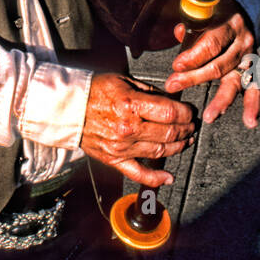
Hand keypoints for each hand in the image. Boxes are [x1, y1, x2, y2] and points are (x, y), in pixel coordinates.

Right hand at [81, 73, 195, 186]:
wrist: (68, 108)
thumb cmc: (94, 91)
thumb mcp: (123, 80)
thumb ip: (148, 91)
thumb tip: (169, 100)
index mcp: (131, 105)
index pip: (170, 113)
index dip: (186, 113)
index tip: (189, 112)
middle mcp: (128, 128)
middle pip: (169, 133)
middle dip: (186, 129)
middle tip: (191, 125)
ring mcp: (122, 147)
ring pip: (160, 152)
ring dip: (178, 147)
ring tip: (185, 141)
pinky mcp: (115, 159)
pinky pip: (139, 173)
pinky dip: (156, 178)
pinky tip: (168, 177)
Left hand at [164, 0, 258, 128]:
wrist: (244, 11)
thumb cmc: (216, 15)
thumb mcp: (204, 13)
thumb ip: (192, 26)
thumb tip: (179, 33)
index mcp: (229, 24)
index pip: (211, 44)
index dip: (193, 56)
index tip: (176, 66)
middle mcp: (242, 42)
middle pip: (218, 66)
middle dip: (194, 78)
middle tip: (173, 85)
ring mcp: (249, 58)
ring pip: (234, 81)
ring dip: (221, 100)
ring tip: (209, 115)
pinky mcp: (253, 70)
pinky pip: (254, 89)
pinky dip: (253, 106)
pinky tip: (250, 120)